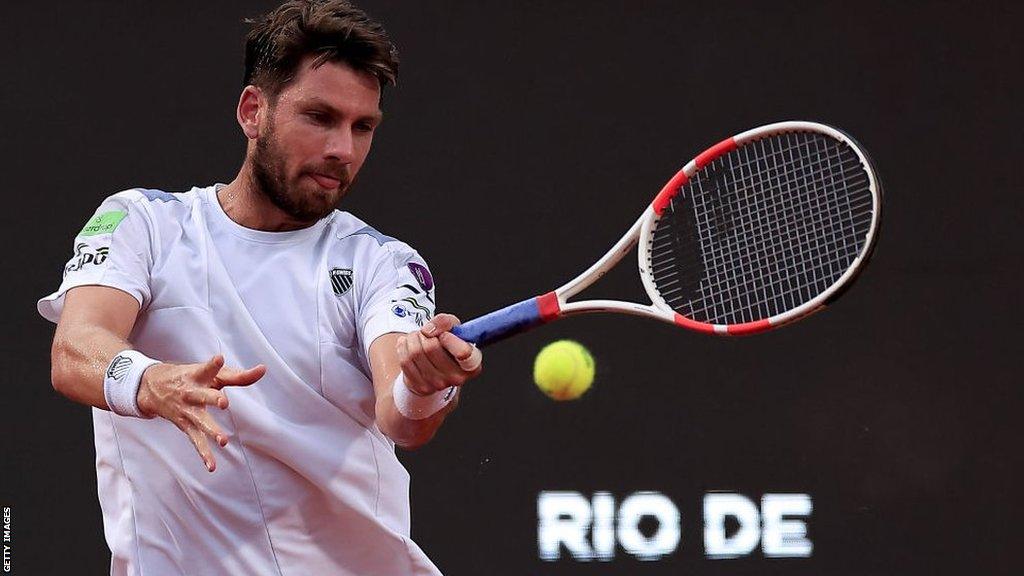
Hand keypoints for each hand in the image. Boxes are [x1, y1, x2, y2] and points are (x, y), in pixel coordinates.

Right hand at [136, 354, 265, 471]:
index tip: (219, 359)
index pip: (207, 368)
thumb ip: (238, 375)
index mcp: (198, 376)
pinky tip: (212, 466)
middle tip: (223, 402)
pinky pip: (195, 440)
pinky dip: (203, 454)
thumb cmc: (190, 377)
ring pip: (200, 421)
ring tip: (223, 441)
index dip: (213, 365)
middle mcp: (191, 392)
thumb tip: (263, 369)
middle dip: (213, 399)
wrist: (151, 386)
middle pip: (203, 395)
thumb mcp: (212, 373)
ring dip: (211, 430)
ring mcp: (187, 410)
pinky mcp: (184, 425)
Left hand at [396, 313, 482, 395]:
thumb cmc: (448, 344)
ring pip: (415, 352)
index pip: (463, 352)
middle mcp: (457, 378)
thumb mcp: (453, 327)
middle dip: (425, 333)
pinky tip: (408, 346)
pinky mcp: (420, 387)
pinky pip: (405, 361)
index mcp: (472, 364)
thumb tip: (428, 331)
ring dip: (413, 338)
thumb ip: (445, 322)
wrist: (434, 364)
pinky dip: (403, 347)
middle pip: (431, 347)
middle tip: (427, 334)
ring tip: (418, 338)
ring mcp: (438, 385)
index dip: (450, 339)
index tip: (444, 334)